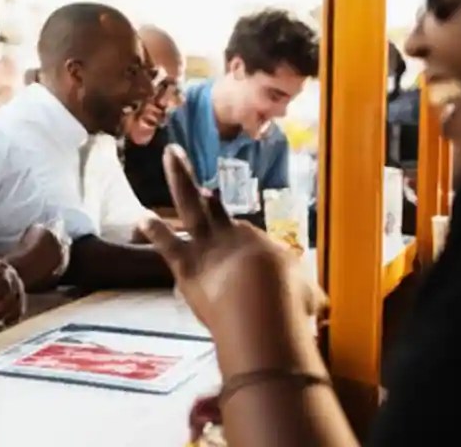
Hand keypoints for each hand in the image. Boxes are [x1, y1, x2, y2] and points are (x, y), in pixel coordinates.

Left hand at [140, 145, 325, 341]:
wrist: (262, 303)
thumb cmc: (290, 301)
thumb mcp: (308, 295)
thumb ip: (307, 295)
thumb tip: (319, 305)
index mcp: (260, 243)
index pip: (244, 233)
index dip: (232, 226)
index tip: (223, 213)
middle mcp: (232, 236)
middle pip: (214, 205)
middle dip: (199, 185)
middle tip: (184, 161)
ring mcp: (206, 245)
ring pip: (189, 206)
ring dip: (179, 178)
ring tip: (170, 155)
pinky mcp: (186, 263)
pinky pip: (167, 243)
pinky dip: (154, 230)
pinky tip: (141, 218)